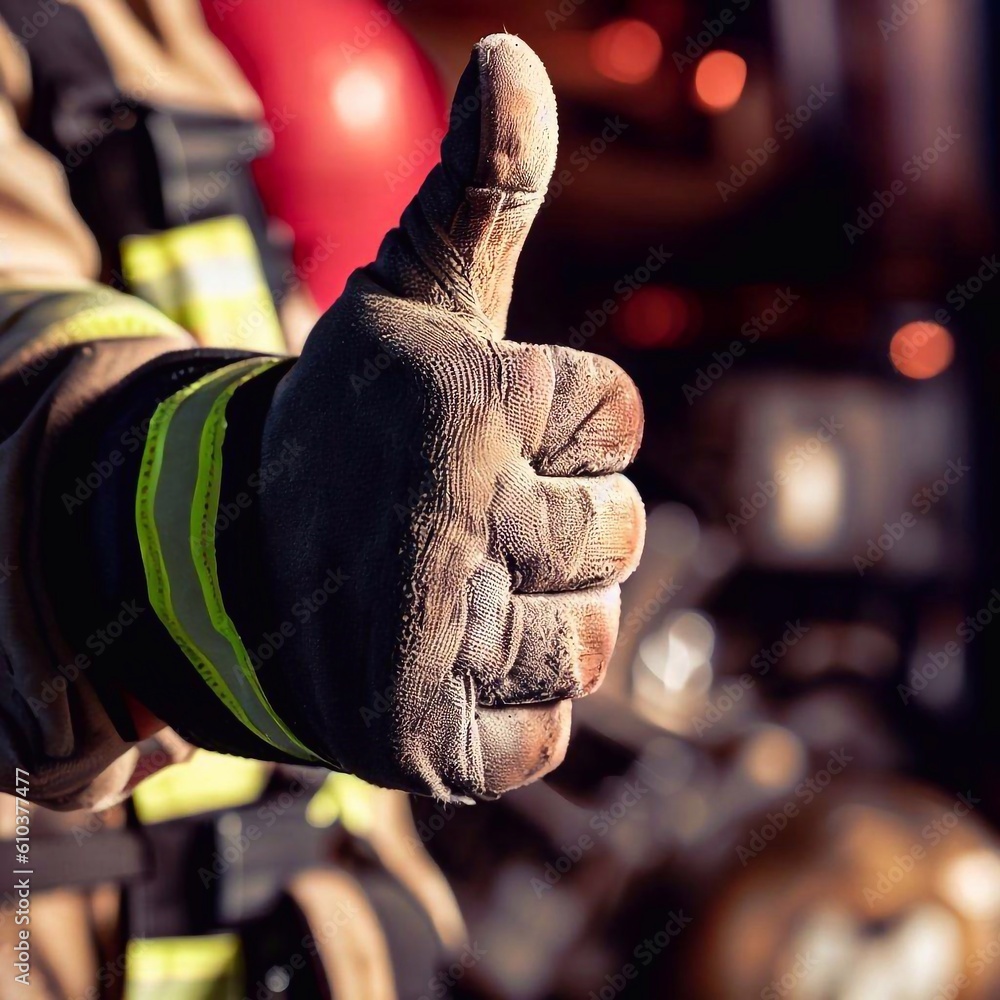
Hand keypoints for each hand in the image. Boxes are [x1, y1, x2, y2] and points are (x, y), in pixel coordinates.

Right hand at [259, 33, 644, 800]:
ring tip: (442, 592)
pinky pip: (540, 740)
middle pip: (619, 537)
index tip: (476, 428)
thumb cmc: (356, 423)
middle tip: (456, 518)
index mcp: (469, 405)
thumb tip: (512, 54)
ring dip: (530, 620)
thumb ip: (483, 187)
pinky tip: (433, 669)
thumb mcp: (418, 295)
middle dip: (556, 528)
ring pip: (585, 646)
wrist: (227, 556)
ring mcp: (433, 644)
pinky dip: (500, 712)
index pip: (619, 415)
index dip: (561, 425)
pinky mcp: (419, 746)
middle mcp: (452, 520)